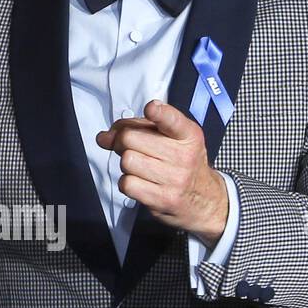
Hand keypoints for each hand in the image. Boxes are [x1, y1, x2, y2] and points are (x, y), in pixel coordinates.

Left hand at [96, 99, 228, 244]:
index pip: (172, 120)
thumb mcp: (173, 138)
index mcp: (188, 135)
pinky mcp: (163, 199)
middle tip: (130, 148)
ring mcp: (174, 179)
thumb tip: (104, 137)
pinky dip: (127, 182)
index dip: (159, 113)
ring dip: (126, 164)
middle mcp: (184, 155)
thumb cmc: (182, 163)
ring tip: (140, 167)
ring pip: (127, 161)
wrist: (204, 199)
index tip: (151, 108)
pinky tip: (140, 182)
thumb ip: (140, 128)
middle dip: (122, 141)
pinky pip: (127, 184)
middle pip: (131, 138)